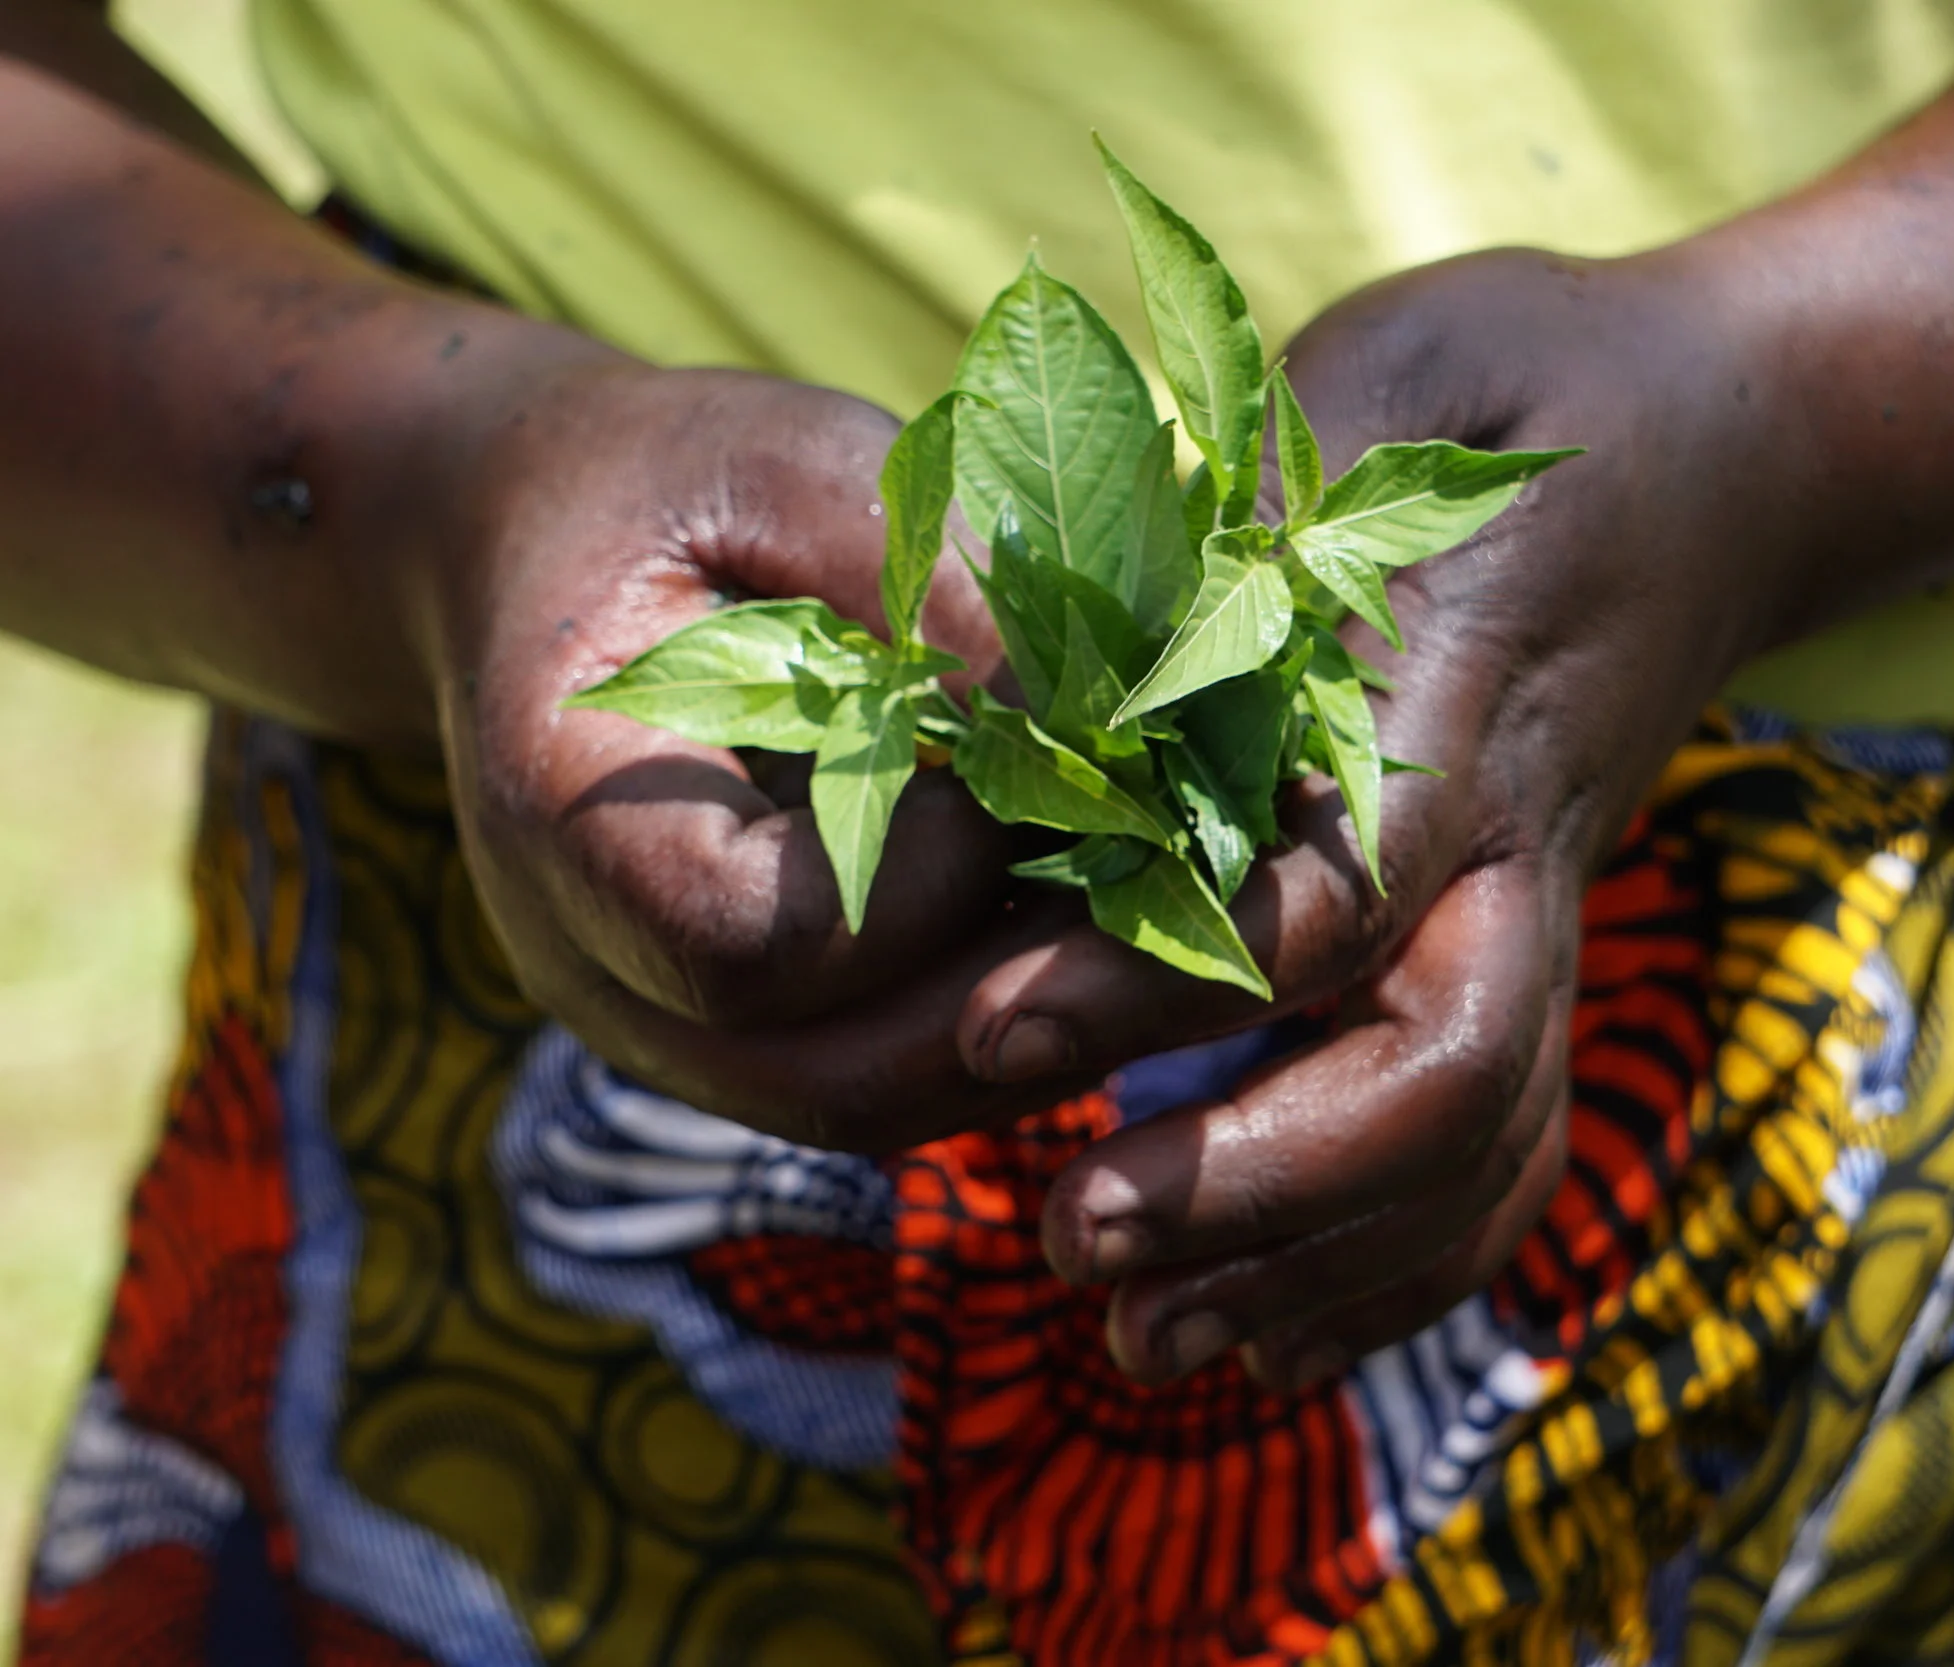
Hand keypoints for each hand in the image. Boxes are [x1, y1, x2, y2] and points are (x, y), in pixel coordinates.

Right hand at [425, 361, 1099, 1150]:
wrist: (537, 543)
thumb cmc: (670, 485)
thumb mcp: (792, 468)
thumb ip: (926, 584)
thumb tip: (1103, 716)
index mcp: (563, 817)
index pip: (757, 946)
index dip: (926, 877)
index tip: (1029, 764)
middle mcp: (599, 971)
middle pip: (841, 1083)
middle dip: (1038, 989)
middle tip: (1165, 866)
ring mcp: (668, 1031)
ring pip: (885, 1106)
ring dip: (1051, 1023)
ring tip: (1160, 897)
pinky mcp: (742, 1039)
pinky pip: (893, 1080)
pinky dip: (1016, 1017)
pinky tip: (1102, 915)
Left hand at [951, 247, 1800, 1386]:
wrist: (1743, 453)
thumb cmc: (1538, 393)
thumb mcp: (1400, 369)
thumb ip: (1270, 478)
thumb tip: (1097, 596)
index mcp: (1465, 695)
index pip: (1332, 877)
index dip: (1169, 976)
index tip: (998, 1031)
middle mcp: (1520, 841)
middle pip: (1441, 1064)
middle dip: (1259, 1181)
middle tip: (1068, 1232)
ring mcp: (1547, 915)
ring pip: (1480, 1144)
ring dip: (1314, 1266)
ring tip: (1135, 1341)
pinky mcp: (1539, 956)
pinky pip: (1502, 1153)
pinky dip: (1393, 1276)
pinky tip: (1257, 1348)